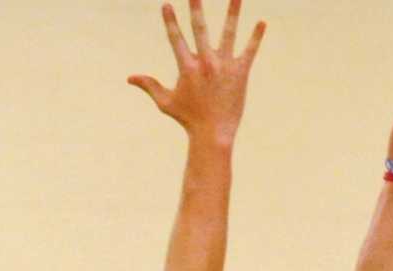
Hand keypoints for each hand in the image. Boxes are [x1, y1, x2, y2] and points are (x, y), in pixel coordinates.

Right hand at [129, 1, 265, 146]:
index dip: (170, 21)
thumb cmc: (188, 120)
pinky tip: (262, 23)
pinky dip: (256, 37)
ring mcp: (224, 66)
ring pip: (229, 33)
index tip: (167, 4)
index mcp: (187, 67)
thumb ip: (149, 86)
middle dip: (196, 8)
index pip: (176, 39)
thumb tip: (130, 78)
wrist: (213, 135)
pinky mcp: (240, 73)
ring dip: (233, 12)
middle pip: (200, 28)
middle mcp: (206, 63)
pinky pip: (249, 51)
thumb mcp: (166, 103)